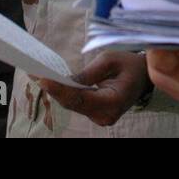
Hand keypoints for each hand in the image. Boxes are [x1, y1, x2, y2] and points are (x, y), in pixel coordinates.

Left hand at [36, 52, 151, 126]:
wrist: (143, 78)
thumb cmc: (129, 65)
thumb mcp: (109, 61)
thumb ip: (88, 73)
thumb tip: (65, 80)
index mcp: (113, 102)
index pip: (81, 99)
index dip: (61, 90)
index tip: (43, 79)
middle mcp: (106, 115)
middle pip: (73, 104)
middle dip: (55, 89)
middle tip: (35, 73)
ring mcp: (101, 118)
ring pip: (73, 105)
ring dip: (57, 91)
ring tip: (40, 76)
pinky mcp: (96, 114)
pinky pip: (77, 104)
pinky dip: (65, 93)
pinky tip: (53, 82)